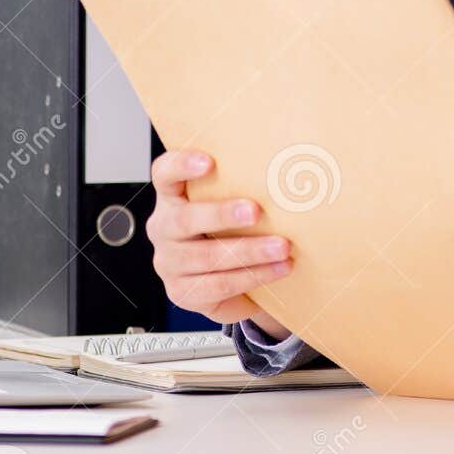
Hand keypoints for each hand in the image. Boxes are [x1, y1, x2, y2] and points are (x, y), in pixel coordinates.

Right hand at [147, 149, 293, 339]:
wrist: (235, 282)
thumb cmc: (236, 230)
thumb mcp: (235, 205)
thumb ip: (246, 187)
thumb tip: (290, 173)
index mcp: (173, 197)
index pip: (164, 174)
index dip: (181, 165)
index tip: (209, 161)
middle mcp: (163, 228)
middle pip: (184, 219)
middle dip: (221, 215)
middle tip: (256, 211)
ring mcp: (168, 262)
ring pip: (205, 257)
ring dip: (248, 251)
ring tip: (282, 247)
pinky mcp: (182, 292)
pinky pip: (217, 285)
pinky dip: (252, 276)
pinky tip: (278, 269)